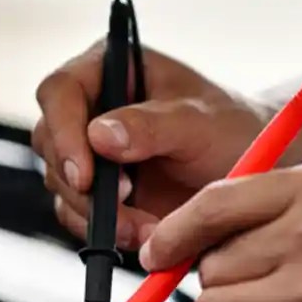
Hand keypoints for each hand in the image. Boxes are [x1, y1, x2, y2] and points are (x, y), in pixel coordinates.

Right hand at [32, 43, 272, 247]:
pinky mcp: (95, 191)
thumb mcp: (200, 123)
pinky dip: (104, 230)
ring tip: (146, 226)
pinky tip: (142, 232)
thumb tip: (99, 136)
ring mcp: (89, 152)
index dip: (63, 131)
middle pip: (50, 142)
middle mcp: (91, 107)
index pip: (60, 91)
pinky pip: (76, 214)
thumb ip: (153, 125)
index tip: (85, 174)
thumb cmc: (233, 132)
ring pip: (60, 184)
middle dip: (82, 183)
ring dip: (96, 213)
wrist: (251, 176)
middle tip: (123, 203)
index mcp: (113, 69)